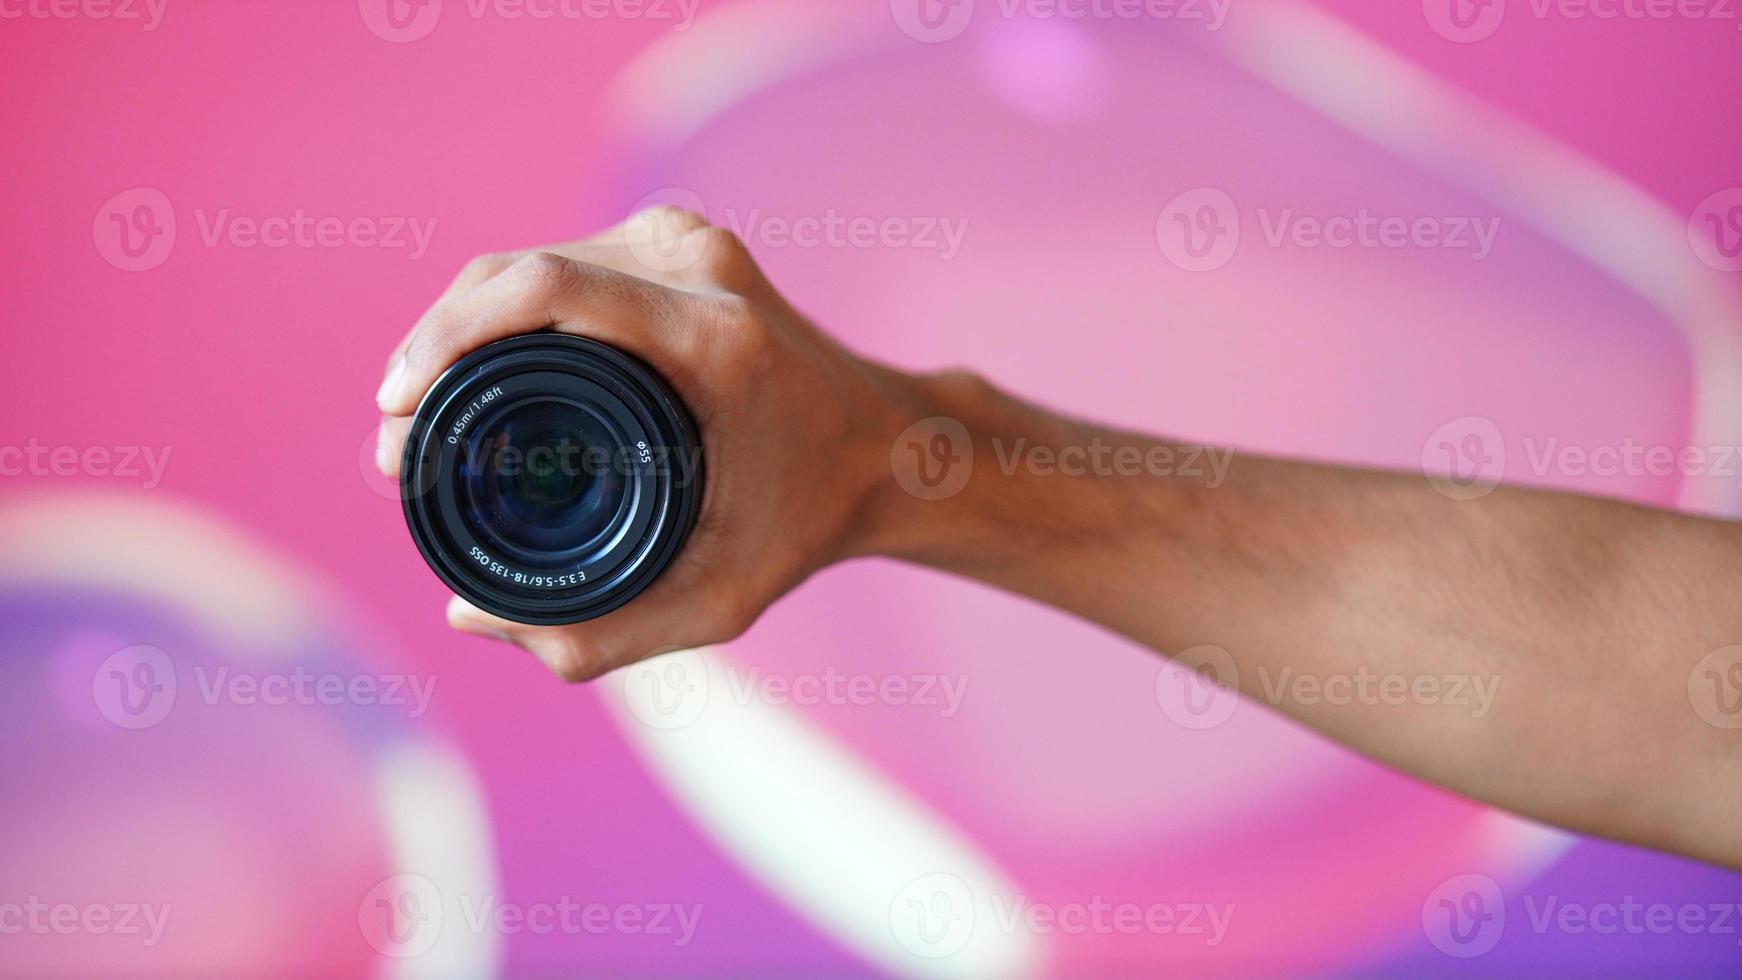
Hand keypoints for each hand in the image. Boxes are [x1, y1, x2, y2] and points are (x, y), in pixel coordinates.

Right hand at [375, 208, 911, 680]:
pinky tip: (476, 365)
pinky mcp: (680, 240)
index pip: (543, 290)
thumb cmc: (808, 522)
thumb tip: (467, 614)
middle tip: (397, 437)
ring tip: (423, 411)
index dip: (446, 338)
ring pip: (531, 262)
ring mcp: (689, 242)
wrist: (888, 447)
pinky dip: (508, 309)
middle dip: (435, 346)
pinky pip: (564, 259)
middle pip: (517, 274)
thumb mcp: (717, 600)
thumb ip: (598, 632)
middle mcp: (699, 269)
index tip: (397, 409)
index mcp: (712, 338)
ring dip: (462, 326)